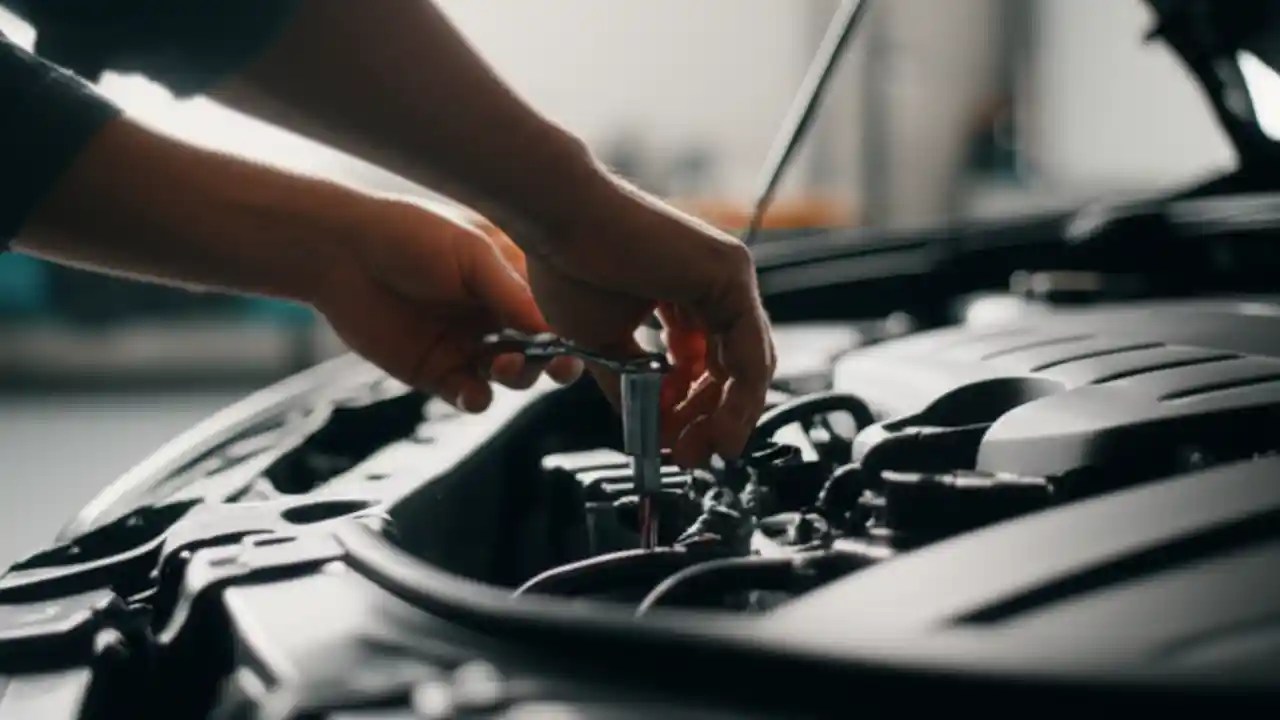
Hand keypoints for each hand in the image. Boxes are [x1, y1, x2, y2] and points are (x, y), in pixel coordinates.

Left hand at [315, 196, 582, 411]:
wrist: (340, 253)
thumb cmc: (408, 233)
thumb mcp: (472, 252)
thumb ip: (512, 291)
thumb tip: (553, 328)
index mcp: (512, 277)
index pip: (557, 311)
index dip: (573, 330)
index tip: (577, 341)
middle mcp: (496, 313)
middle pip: (544, 351)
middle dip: (554, 361)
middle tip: (555, 365)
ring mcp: (469, 344)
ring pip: (513, 377)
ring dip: (518, 377)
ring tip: (502, 365)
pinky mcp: (437, 371)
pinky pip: (470, 396)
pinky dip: (477, 399)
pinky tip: (472, 391)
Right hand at [523, 178, 776, 467]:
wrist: (557, 217)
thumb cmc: (568, 263)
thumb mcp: (601, 342)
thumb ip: (629, 382)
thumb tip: (645, 425)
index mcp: (686, 290)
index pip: (707, 361)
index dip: (691, 408)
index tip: (673, 442)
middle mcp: (714, 280)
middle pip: (733, 366)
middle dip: (711, 418)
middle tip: (691, 455)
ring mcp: (727, 274)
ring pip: (748, 362)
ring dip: (726, 416)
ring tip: (702, 450)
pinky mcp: (729, 273)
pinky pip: (749, 348)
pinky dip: (739, 396)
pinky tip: (721, 428)